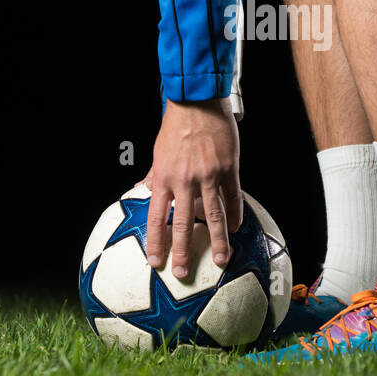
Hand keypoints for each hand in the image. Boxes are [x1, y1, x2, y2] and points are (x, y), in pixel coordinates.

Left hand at [143, 98, 241, 278]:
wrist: (197, 102)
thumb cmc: (175, 126)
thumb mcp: (158, 152)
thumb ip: (153, 175)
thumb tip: (141, 189)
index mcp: (163, 178)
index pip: (155, 219)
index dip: (156, 242)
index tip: (156, 262)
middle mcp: (184, 181)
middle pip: (182, 224)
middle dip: (182, 251)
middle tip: (183, 273)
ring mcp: (208, 176)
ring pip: (212, 216)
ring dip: (216, 241)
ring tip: (220, 259)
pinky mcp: (228, 169)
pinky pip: (232, 197)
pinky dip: (235, 214)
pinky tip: (235, 228)